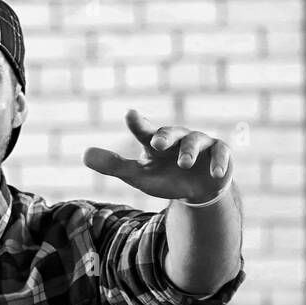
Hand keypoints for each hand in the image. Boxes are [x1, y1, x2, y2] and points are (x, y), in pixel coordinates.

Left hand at [83, 110, 232, 202]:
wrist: (197, 189)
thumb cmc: (164, 177)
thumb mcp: (138, 175)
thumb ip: (114, 165)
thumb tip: (84, 154)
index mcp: (156, 141)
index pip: (144, 130)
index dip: (137, 122)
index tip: (129, 114)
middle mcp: (178, 137)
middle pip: (171, 132)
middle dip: (164, 136)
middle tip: (155, 143)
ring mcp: (200, 143)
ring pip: (195, 142)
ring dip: (189, 151)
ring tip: (183, 163)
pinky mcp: (220, 154)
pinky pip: (221, 154)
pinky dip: (219, 162)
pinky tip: (215, 172)